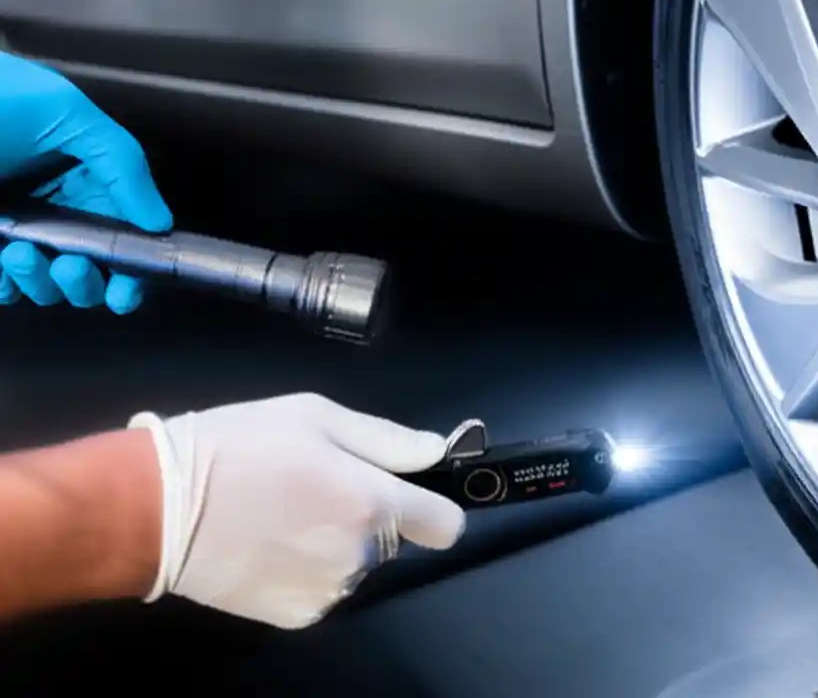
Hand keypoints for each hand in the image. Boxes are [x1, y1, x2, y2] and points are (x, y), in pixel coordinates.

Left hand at [0, 51, 171, 312]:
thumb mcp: (67, 112)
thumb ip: (123, 166)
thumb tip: (159, 221)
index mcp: (89, 183)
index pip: (126, 239)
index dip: (133, 272)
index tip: (126, 289)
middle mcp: (57, 213)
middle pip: (91, 276)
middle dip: (84, 282)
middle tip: (69, 264)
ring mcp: (17, 232)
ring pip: (47, 287)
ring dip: (41, 283)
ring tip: (18, 254)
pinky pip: (5, 285)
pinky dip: (8, 285)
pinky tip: (2, 263)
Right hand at [128, 393, 465, 628]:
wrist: (157, 507)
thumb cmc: (238, 448)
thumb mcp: (313, 417)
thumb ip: (386, 440)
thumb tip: (436, 453)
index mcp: (372, 503)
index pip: (446, 525)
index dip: (433, 508)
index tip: (410, 496)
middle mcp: (361, 555)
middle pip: (393, 540)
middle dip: (367, 518)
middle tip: (313, 489)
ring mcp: (330, 590)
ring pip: (355, 564)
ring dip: (334, 545)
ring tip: (281, 514)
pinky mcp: (297, 615)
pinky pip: (322, 588)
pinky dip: (303, 571)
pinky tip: (267, 544)